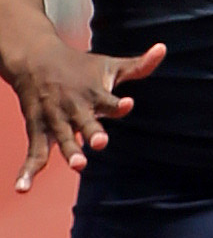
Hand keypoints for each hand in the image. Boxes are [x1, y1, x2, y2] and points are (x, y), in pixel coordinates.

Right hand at [10, 38, 159, 190]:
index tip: (128, 104)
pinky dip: (28, 171)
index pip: (110, 101)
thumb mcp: (109, 65)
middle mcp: (74, 107)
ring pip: (62, 138)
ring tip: (78, 166)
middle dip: (93, 131)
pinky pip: (34, 152)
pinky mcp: (38, 129)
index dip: (120, 105)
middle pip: (85, 121)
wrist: (34, 59)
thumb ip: (138, 65)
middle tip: (100, 142)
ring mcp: (54, 119)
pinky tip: (23, 189)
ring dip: (69, 151)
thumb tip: (163, 48)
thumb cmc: (80, 66)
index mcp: (94, 93)